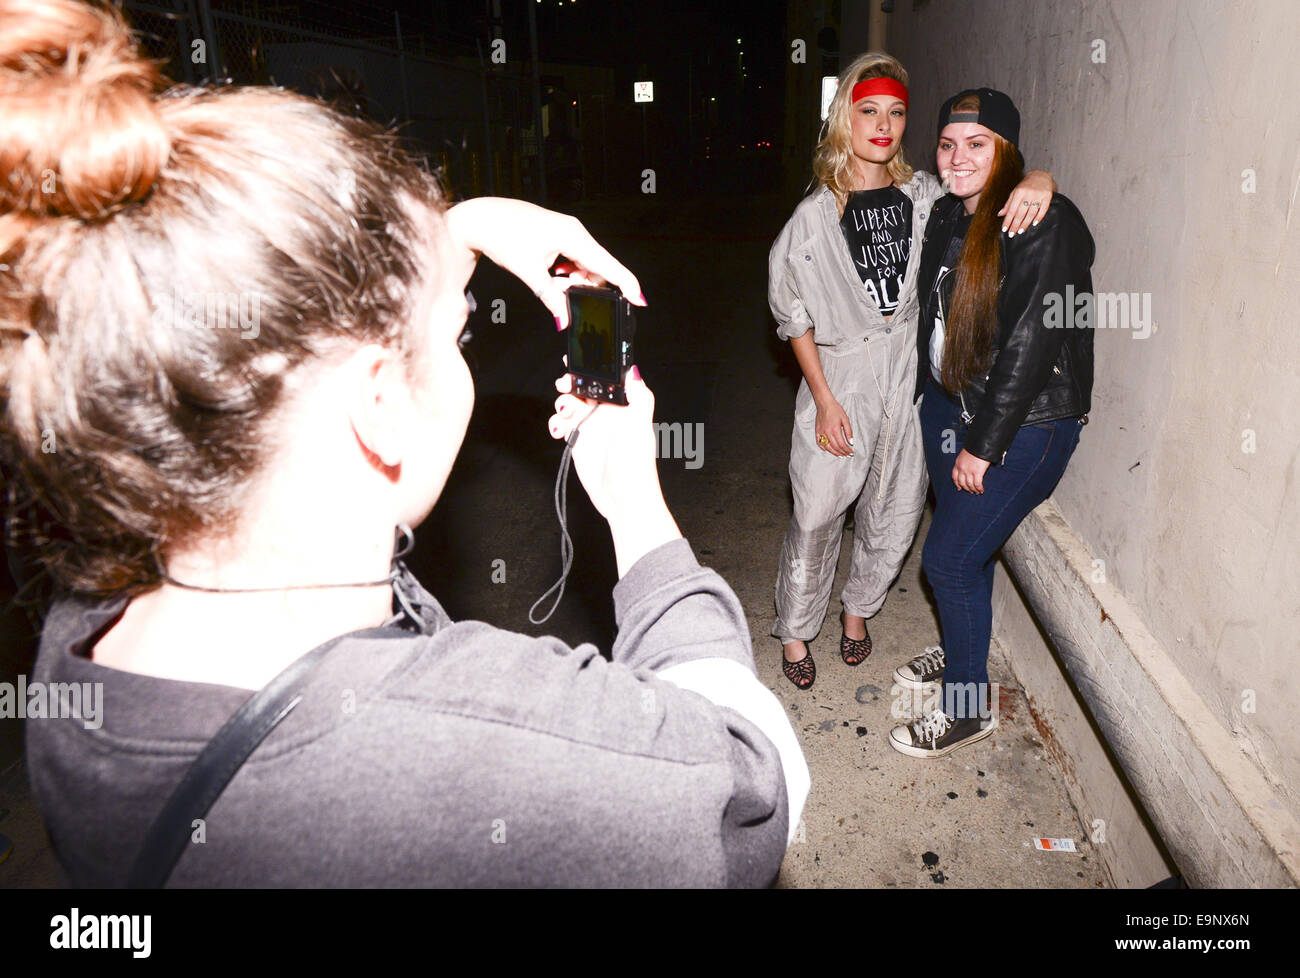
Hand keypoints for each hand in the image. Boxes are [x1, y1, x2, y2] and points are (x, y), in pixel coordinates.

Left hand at [444, 197, 644, 326]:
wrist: (481, 218)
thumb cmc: (502, 236)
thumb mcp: (529, 272)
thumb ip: (551, 298)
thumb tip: (565, 320)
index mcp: (572, 236)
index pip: (608, 264)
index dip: (626, 283)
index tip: (640, 300)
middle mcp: (575, 230)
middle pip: (597, 266)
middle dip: (588, 286)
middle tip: (564, 294)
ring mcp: (568, 230)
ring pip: (585, 263)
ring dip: (576, 280)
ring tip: (553, 284)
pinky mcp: (560, 233)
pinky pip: (575, 257)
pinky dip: (568, 271)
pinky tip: (553, 275)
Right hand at [548, 365, 680, 575]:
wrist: (623, 499)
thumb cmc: (636, 465)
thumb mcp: (639, 426)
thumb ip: (638, 396)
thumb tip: (634, 371)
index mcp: (623, 405)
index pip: (606, 378)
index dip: (593, 368)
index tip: (579, 361)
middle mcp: (606, 413)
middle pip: (584, 387)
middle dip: (571, 382)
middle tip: (564, 385)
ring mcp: (591, 427)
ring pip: (569, 404)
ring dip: (562, 404)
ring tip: (565, 412)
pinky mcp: (578, 441)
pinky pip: (561, 424)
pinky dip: (556, 423)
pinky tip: (559, 431)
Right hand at [814, 398, 853, 456]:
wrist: (825, 404)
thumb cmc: (835, 410)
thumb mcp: (845, 419)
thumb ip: (849, 432)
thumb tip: (851, 442)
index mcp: (835, 429)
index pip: (842, 444)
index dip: (847, 450)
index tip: (851, 452)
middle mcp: (827, 432)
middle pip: (835, 447)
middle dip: (842, 452)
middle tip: (847, 454)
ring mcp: (821, 433)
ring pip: (827, 447)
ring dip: (834, 452)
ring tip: (840, 455)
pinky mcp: (817, 431)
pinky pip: (819, 443)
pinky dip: (823, 448)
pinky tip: (828, 450)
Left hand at [951, 449, 990, 493]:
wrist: (981, 444)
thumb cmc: (975, 447)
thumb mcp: (965, 454)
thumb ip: (964, 461)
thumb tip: (968, 466)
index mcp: (958, 463)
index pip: (954, 476)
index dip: (957, 483)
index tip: (959, 487)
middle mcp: (962, 468)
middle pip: (962, 482)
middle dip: (966, 488)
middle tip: (970, 491)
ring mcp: (969, 471)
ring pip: (969, 485)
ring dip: (973, 490)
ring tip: (976, 492)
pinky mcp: (977, 473)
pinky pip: (977, 484)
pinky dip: (979, 488)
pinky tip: (981, 490)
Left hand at [999, 169, 1055, 234]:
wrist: (1041, 175)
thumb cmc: (1026, 185)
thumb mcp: (1015, 192)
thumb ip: (1008, 203)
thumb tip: (1000, 214)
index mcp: (1019, 192)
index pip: (1012, 210)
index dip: (1008, 221)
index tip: (1004, 229)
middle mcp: (1029, 193)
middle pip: (1021, 213)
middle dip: (1015, 225)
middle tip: (1012, 234)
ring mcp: (1039, 195)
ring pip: (1031, 213)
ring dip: (1025, 224)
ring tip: (1020, 231)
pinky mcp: (1048, 197)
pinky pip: (1043, 210)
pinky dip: (1038, 218)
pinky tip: (1034, 224)